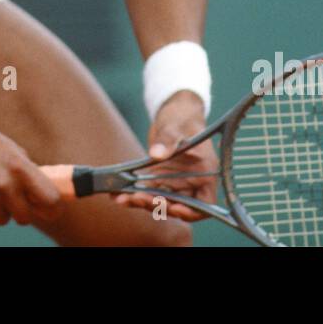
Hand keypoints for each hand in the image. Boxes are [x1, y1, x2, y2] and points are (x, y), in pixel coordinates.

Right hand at [0, 118, 63, 225]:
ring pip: (2, 220)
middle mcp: (4, 183)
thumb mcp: (11, 150)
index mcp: (20, 167)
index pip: (49, 198)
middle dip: (21, 211)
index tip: (52, 211)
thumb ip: (26, 171)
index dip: (53, 209)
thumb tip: (40, 194)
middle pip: (25, 217)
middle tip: (14, 202)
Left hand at [115, 90, 216, 220]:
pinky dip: (133, 194)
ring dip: (142, 202)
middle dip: (158, 205)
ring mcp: (174, 182)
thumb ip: (168, 140)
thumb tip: (156, 154)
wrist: (173, 112)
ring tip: (122, 197)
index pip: (205, 204)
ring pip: (160, 201)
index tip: (174, 209)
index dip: (191, 211)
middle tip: (138, 198)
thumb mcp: (176, 125)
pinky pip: (147, 191)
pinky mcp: (158, 179)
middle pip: (178, 206)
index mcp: (205, 173)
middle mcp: (191, 182)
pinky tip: (117, 194)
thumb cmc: (182, 117)